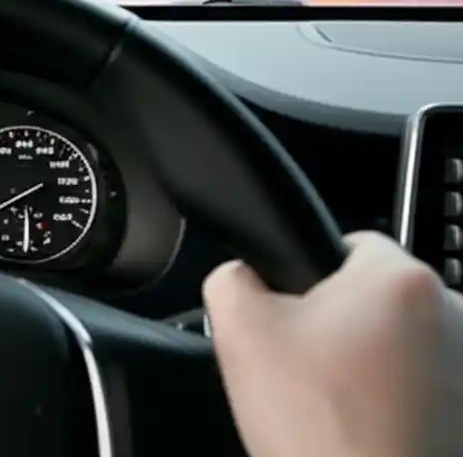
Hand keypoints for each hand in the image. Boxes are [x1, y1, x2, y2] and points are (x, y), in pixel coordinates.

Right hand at [204, 232, 462, 456]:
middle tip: (307, 370)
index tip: (290, 321)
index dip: (307, 278)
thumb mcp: (238, 331)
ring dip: (372, 363)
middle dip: (341, 325)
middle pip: (377, 297)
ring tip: (338, 407)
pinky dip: (397, 399)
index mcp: (399, 278)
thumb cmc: (315, 423)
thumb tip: (241, 276)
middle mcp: (454, 311)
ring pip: (401, 343)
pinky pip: (425, 385)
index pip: (347, 242)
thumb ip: (231, 278)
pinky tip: (366, 428)